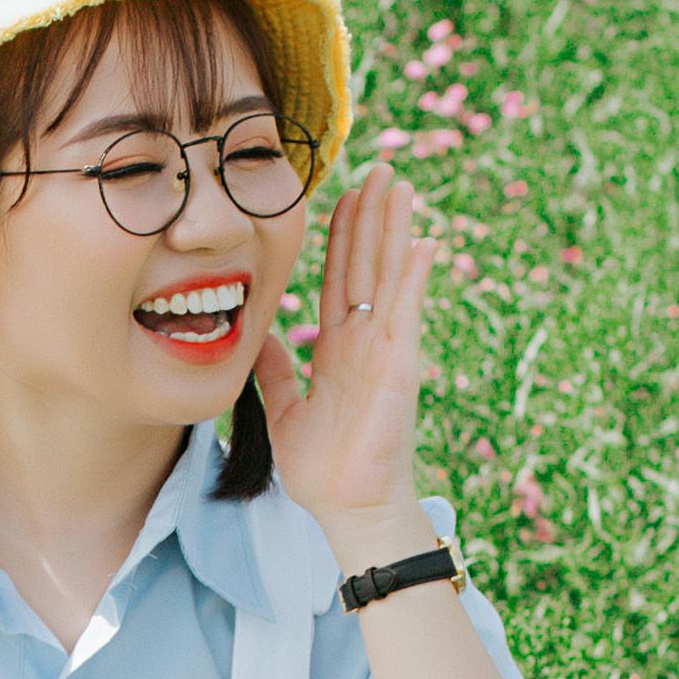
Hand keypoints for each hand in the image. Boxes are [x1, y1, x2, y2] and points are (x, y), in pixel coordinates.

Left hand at [249, 167, 437, 523]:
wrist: (349, 509)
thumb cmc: (322, 470)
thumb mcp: (285, 408)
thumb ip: (275, 369)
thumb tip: (256, 336)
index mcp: (339, 349)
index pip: (339, 279)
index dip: (341, 238)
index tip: (341, 196)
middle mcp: (366, 342)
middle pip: (368, 266)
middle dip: (372, 217)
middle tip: (378, 169)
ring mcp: (386, 351)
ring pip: (389, 277)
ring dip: (395, 231)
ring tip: (401, 186)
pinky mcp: (400, 366)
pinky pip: (406, 314)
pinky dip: (413, 278)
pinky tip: (422, 242)